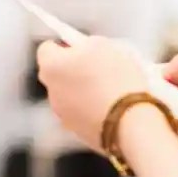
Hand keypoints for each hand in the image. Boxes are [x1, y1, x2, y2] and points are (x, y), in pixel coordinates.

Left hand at [35, 37, 150, 151]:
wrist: (130, 121)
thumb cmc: (116, 79)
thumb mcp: (102, 45)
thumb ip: (85, 43)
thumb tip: (83, 47)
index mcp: (50, 67)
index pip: (47, 49)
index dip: (65, 45)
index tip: (82, 46)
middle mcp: (51, 93)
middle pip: (59, 74)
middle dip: (75, 69)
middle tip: (100, 65)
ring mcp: (64, 116)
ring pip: (72, 96)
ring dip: (86, 90)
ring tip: (113, 87)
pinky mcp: (79, 133)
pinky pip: (84, 114)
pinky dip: (95, 109)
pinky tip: (115, 106)